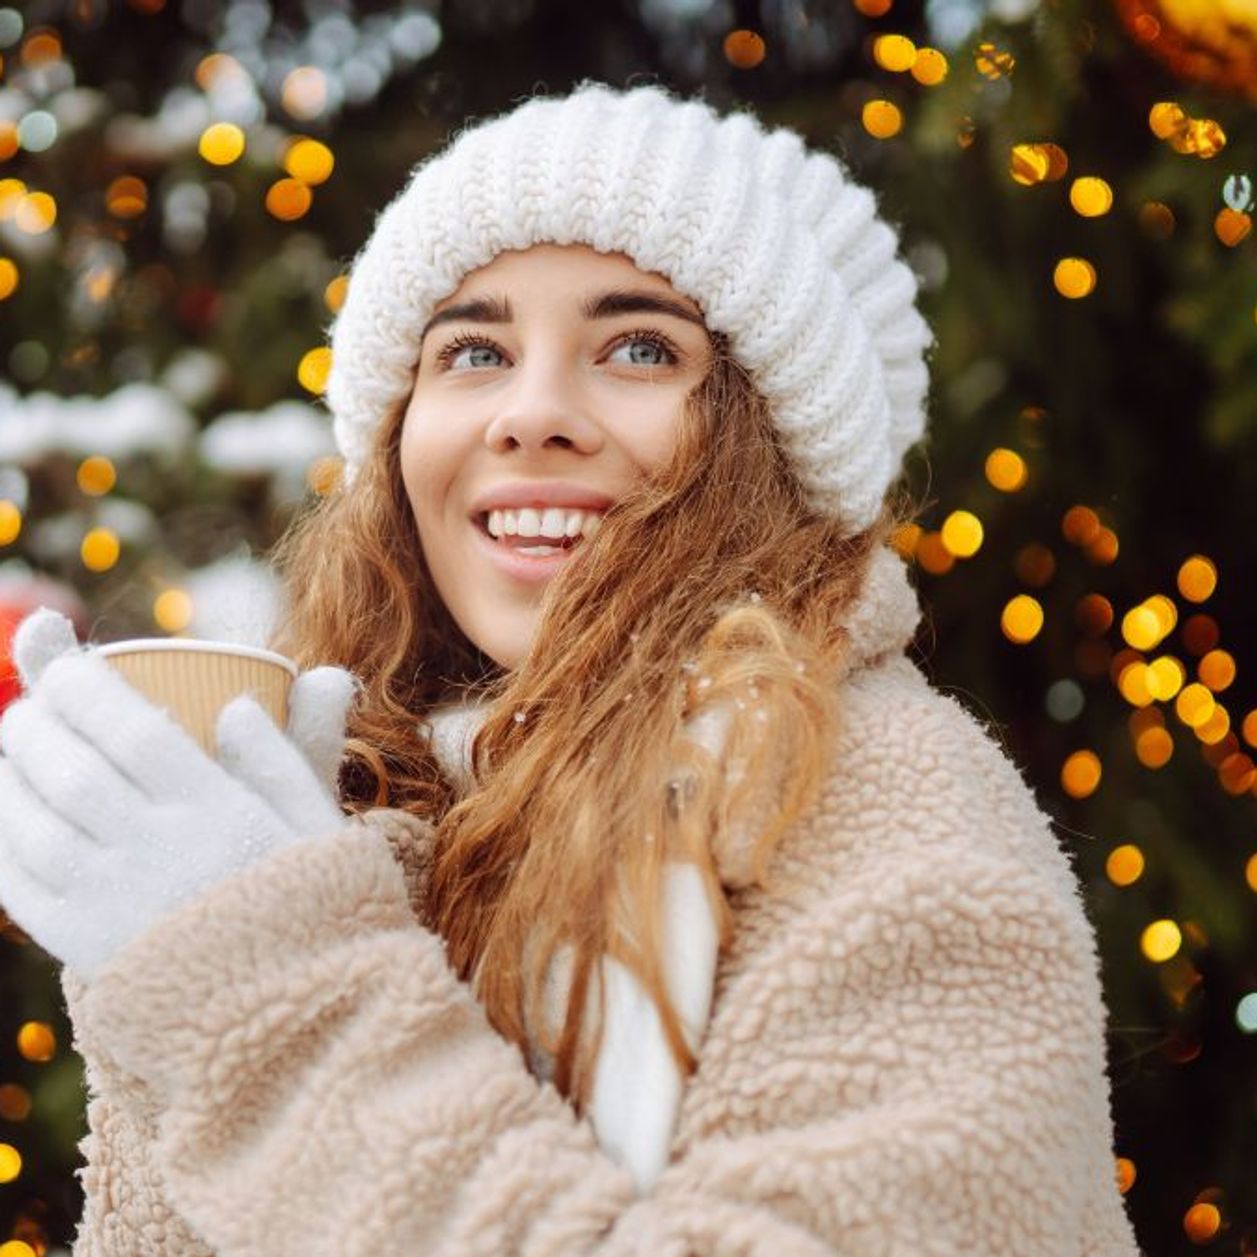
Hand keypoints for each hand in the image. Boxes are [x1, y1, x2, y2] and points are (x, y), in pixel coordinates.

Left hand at [0, 609, 357, 979]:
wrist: (294, 1023)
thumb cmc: (315, 911)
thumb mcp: (321, 827)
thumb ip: (286, 760)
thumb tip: (238, 705)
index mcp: (220, 814)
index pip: (133, 732)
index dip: (86, 689)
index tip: (64, 662)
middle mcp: (159, 852)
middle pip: (72, 770)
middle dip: (35, 723)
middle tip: (29, 703)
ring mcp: (115, 902)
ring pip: (33, 821)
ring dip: (8, 774)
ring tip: (9, 748)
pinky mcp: (86, 947)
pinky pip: (18, 883)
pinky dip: (0, 838)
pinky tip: (3, 813)